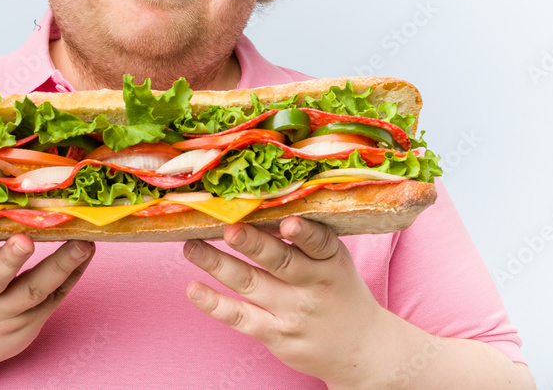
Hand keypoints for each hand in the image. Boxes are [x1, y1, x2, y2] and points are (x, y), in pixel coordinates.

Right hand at [0, 235, 94, 375]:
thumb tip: (5, 199)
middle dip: (10, 260)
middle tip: (25, 241)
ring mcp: (4, 314)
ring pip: (32, 291)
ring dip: (59, 266)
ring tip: (82, 244)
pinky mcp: (28, 324)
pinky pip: (53, 297)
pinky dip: (72, 273)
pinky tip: (87, 252)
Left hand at [182, 218, 389, 385]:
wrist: (360, 349)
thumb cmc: (338, 291)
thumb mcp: (335, 262)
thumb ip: (307, 237)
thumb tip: (261, 201)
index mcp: (331, 260)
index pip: (319, 243)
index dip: (304, 232)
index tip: (288, 222)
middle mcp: (313, 285)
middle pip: (280, 261)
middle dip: (252, 244)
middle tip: (228, 228)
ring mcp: (292, 312)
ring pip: (251, 284)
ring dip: (217, 264)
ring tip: (191, 247)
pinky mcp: (276, 335)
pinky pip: (242, 318)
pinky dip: (215, 304)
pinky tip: (194, 289)